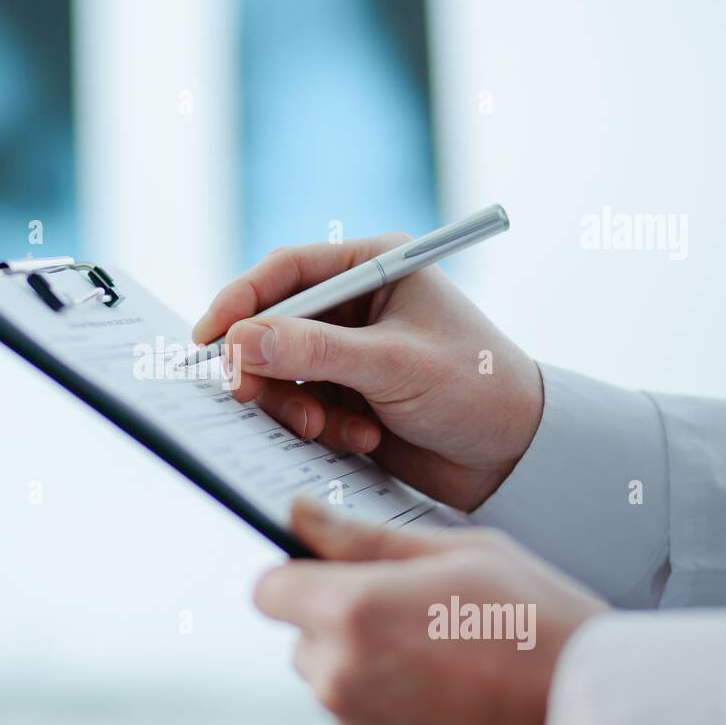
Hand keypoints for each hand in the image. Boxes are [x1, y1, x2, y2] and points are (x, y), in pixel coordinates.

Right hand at [193, 235, 543, 509]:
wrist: (515, 457)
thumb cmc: (474, 389)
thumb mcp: (393, 365)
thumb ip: (314, 351)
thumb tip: (238, 340)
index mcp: (374, 266)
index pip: (286, 271)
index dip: (240, 301)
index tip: (210, 337)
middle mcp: (356, 304)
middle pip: (272, 324)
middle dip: (263, 366)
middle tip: (246, 396)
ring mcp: (349, 352)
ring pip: (280, 372)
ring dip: (296, 405)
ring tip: (331, 428)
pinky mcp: (347, 396)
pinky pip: (300, 406)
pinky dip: (320, 426)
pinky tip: (363, 437)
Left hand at [256, 497, 607, 724]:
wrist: (601, 722)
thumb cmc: (541, 626)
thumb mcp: (461, 553)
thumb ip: (364, 536)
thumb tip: (300, 514)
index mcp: (351, 612)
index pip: (269, 590)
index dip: (300, 580)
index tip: (333, 583)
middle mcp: (341, 680)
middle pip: (306, 645)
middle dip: (345, 632)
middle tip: (420, 629)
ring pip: (339, 696)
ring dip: (373, 684)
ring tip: (448, 675)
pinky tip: (450, 717)